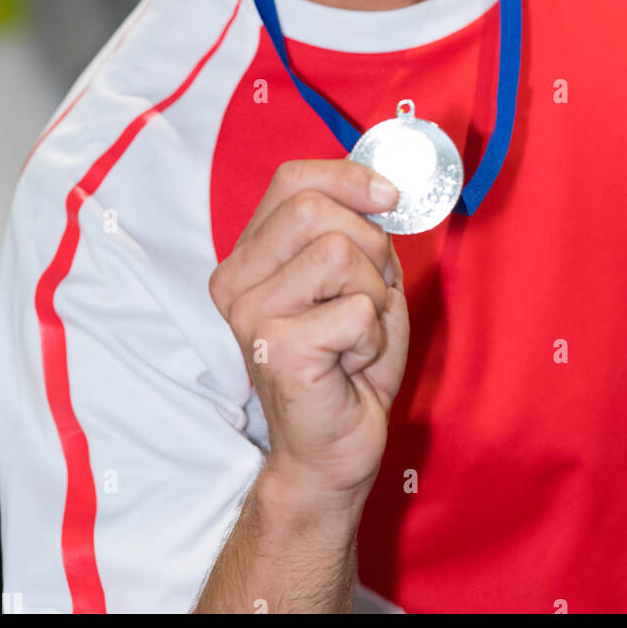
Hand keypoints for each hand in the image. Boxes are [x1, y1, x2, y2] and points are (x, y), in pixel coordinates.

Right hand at [208, 158, 408, 498]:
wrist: (333, 450)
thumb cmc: (347, 363)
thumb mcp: (356, 280)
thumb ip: (357, 232)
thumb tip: (383, 186)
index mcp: (250, 256)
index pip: (292, 179)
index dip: (349, 178)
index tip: (390, 198)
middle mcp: (236, 280)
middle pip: (315, 209)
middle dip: (370, 245)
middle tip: (371, 292)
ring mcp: (251, 314)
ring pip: (339, 252)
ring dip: (373, 294)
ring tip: (356, 334)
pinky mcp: (275, 348)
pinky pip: (356, 309)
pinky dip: (373, 336)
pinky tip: (350, 363)